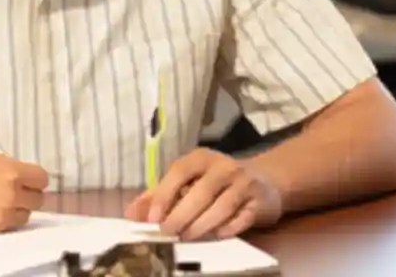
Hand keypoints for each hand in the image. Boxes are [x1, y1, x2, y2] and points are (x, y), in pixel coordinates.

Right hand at [0, 148, 49, 232]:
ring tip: (0, 203)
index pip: (42, 178)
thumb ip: (6, 163)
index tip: (30, 181)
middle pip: (38, 199)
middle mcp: (11, 192)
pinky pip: (11, 225)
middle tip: (16, 192)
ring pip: (26, 215)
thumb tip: (19, 170)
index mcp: (10, 170)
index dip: (36, 180)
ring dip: (18, 209)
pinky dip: (6, 220)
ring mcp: (3, 212)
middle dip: (28, 195)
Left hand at [124, 148, 282, 240]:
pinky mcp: (259, 202)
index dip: (164, 194)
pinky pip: (242, 218)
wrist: (264, 180)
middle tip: (167, 232)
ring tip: (187, 237)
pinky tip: (215, 235)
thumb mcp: (189, 181)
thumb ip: (160, 195)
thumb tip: (131, 213)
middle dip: (182, 214)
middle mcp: (224, 167)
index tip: (152, 218)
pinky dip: (228, 228)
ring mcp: (244, 183)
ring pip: (223, 205)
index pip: (180, 171)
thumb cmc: (217, 182)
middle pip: (202, 191)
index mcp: (201, 158)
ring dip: (202, 224)